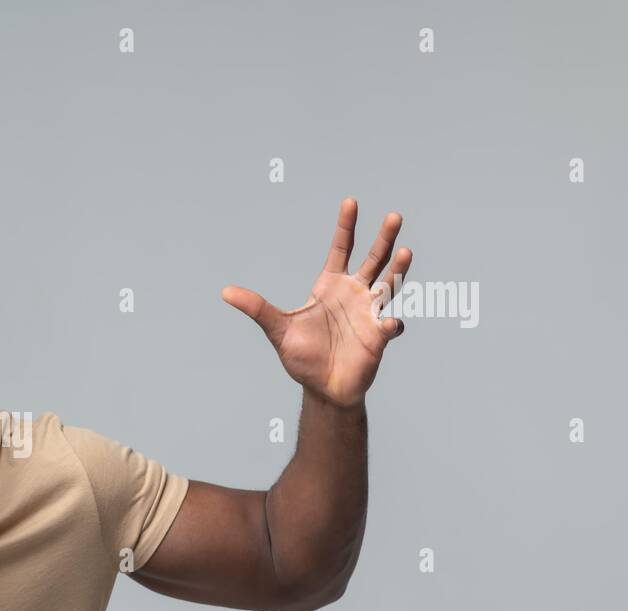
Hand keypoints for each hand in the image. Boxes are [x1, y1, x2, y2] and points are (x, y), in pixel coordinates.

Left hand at [221, 197, 411, 407]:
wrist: (322, 388)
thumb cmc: (302, 357)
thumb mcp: (277, 329)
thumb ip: (256, 308)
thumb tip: (224, 292)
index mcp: (331, 286)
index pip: (341, 249)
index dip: (346, 226)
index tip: (350, 201)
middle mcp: (354, 294)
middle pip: (374, 259)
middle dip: (384, 238)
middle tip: (394, 216)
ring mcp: (370, 313)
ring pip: (389, 285)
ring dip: (399, 270)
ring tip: (406, 252)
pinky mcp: (379, 337)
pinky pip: (390, 326)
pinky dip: (391, 324)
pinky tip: (387, 325)